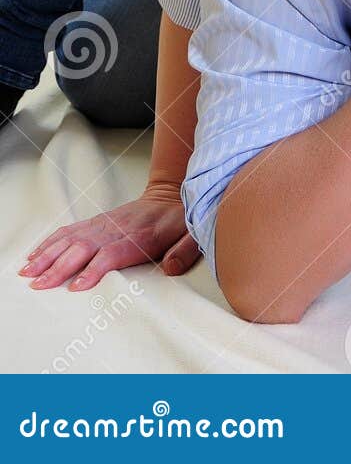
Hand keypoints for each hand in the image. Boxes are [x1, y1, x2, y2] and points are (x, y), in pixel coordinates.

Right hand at [19, 179, 199, 291]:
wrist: (171, 194)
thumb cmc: (180, 219)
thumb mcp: (193, 233)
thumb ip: (184, 250)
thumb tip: (171, 268)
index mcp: (139, 236)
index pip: (111, 253)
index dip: (93, 269)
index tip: (76, 286)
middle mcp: (116, 229)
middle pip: (83, 248)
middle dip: (59, 267)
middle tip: (39, 284)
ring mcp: (103, 224)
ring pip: (71, 238)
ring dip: (48, 255)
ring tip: (28, 272)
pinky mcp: (96, 222)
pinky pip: (69, 230)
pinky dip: (50, 242)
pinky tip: (36, 254)